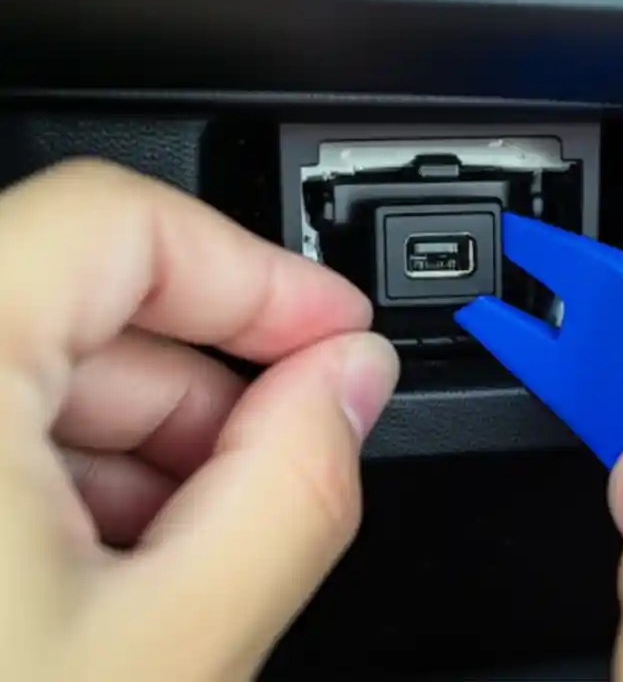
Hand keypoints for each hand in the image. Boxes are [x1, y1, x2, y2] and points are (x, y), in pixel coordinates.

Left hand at [0, 160, 398, 680]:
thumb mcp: (172, 650)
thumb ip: (296, 487)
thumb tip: (350, 382)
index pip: (120, 225)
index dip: (255, 274)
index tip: (331, 335)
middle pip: (74, 300)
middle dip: (206, 381)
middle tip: (289, 463)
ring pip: (21, 373)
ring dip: (134, 444)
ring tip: (189, 555)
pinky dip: (52, 483)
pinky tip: (97, 579)